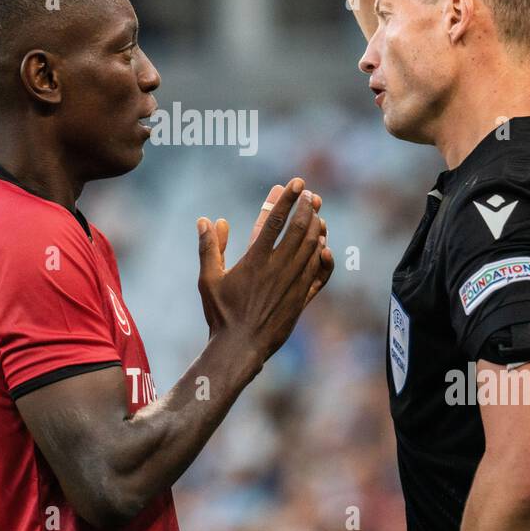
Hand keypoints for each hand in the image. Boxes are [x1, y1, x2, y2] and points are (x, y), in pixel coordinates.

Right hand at [196, 178, 333, 360]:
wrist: (241, 348)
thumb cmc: (221, 314)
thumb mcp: (208, 279)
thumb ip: (209, 248)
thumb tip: (206, 220)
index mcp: (254, 261)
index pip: (274, 222)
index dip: (286, 199)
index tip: (295, 183)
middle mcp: (277, 269)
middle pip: (299, 230)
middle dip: (306, 208)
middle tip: (310, 194)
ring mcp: (293, 284)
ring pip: (312, 249)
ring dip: (317, 228)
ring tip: (317, 213)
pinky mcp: (302, 299)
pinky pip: (319, 274)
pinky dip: (324, 258)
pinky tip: (323, 247)